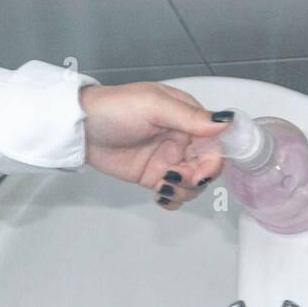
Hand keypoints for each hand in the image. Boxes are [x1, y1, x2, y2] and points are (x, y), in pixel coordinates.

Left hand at [80, 82, 231, 210]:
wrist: (80, 128)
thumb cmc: (116, 109)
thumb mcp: (154, 106)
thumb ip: (190, 117)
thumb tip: (227, 122)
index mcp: (188, 118)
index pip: (216, 143)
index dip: (214, 161)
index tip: (200, 172)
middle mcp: (184, 140)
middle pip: (208, 168)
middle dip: (197, 179)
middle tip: (173, 178)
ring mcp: (170, 160)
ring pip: (194, 184)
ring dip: (184, 191)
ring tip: (161, 185)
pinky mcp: (155, 176)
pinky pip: (175, 193)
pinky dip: (173, 199)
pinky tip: (159, 195)